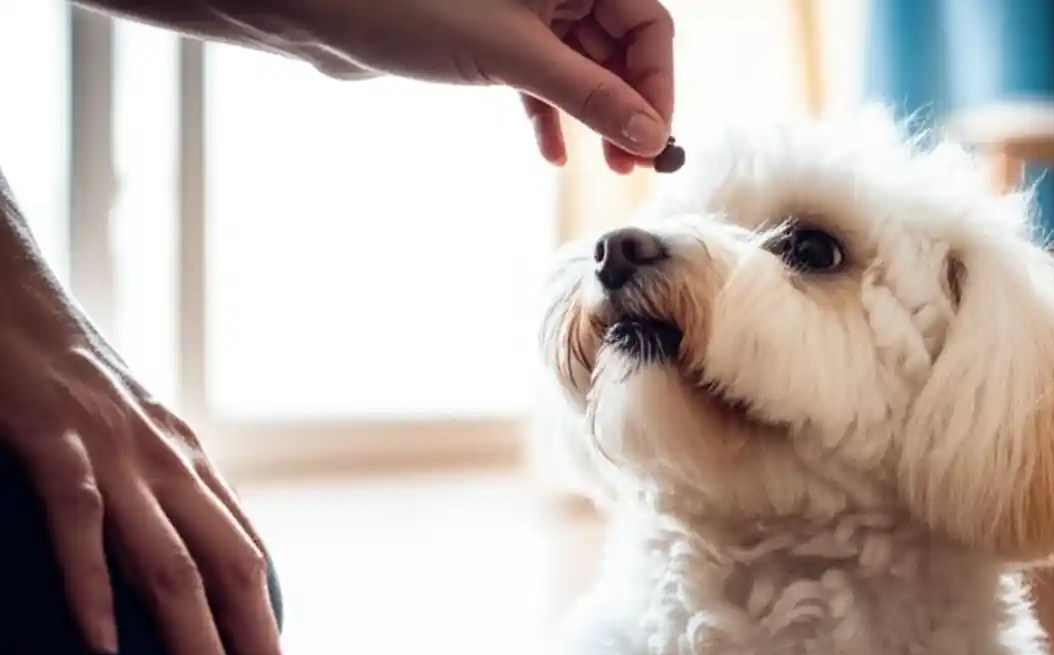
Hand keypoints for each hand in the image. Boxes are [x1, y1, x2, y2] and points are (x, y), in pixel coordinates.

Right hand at [0, 190, 289, 654]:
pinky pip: (79, 515)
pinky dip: (93, 580)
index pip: (248, 566)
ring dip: (204, 648)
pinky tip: (102, 642)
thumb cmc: (66, 377)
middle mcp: (170, 464)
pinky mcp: (53, 435)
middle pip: (234, 576)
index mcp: (188, 470)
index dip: (269, 636)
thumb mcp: (128, 441)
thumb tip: (171, 571)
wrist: (15, 294)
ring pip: (174, 563)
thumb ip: (155, 500)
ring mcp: (116, 451)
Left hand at [83, 0, 674, 172]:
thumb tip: (648, 131)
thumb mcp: (514, 56)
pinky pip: (540, 79)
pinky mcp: (493, 40)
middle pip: (619, 49)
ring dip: (593, 118)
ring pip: (582, 68)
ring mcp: (525, 14)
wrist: (323, 12)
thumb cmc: (408, 9)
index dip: (655, 84)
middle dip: (627, 107)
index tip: (652, 137)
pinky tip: (552, 153)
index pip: (647, 25)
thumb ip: (588, 94)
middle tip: (630, 162)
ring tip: (601, 165)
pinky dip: (548, 114)